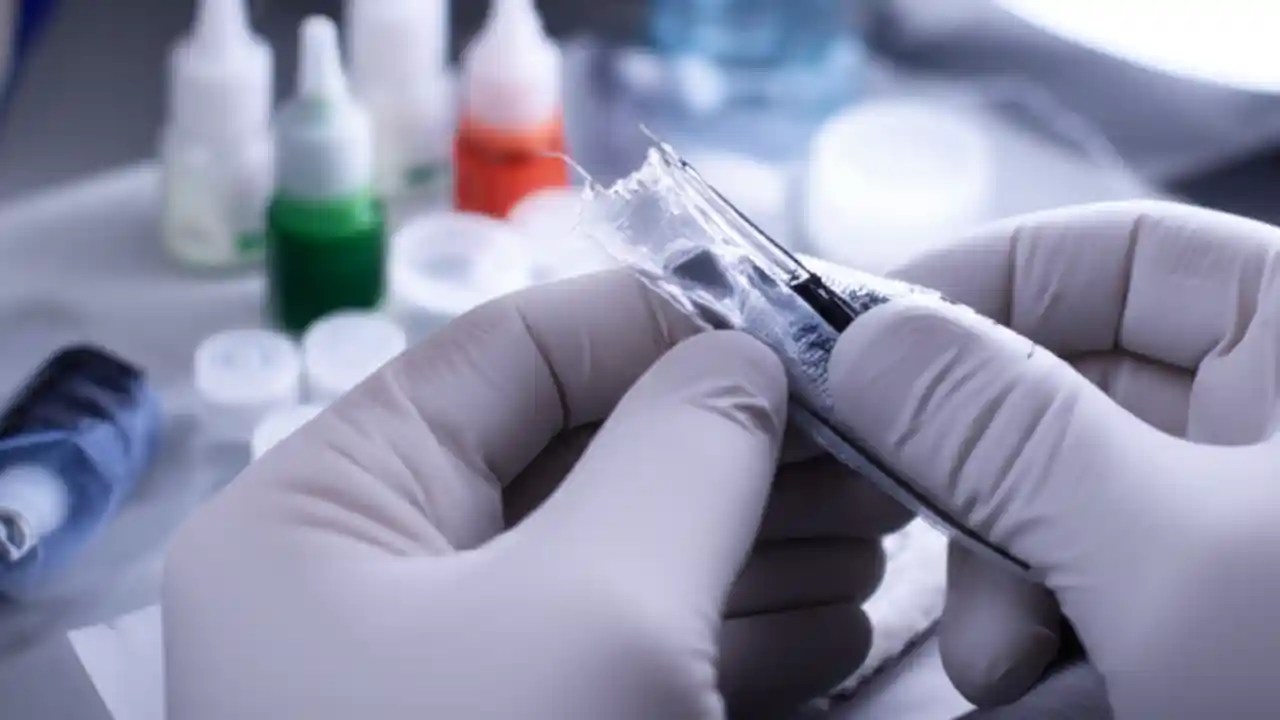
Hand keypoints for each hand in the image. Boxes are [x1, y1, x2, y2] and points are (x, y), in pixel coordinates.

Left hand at [163, 272, 909, 718]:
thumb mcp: (596, 614)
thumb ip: (679, 452)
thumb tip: (744, 358)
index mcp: (325, 513)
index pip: (506, 353)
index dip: (654, 323)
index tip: (790, 329)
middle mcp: (371, 580)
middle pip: (574, 452)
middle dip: (728, 439)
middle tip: (861, 437)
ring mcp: (446, 670)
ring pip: (618, 553)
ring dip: (751, 530)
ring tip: (873, 514)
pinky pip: (629, 646)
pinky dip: (733, 623)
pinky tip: (831, 610)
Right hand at [827, 201, 1279, 716]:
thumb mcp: (1172, 560)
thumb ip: (1005, 437)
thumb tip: (865, 343)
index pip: (1113, 253)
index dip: (976, 278)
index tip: (857, 339)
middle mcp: (1267, 418)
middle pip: (1061, 374)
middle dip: (974, 459)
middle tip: (906, 510)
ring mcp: (1230, 517)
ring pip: (1051, 486)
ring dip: (995, 561)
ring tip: (1003, 653)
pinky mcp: (1195, 602)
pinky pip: (1073, 568)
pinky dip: (1029, 615)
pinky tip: (1034, 674)